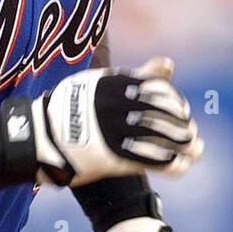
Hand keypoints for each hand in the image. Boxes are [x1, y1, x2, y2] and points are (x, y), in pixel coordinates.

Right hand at [32, 56, 202, 187]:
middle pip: (166, 115)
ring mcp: (115, 132)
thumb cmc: (71, 108)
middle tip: (190, 134)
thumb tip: (169, 64)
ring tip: (193, 152)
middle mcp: (118, 107)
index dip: (176, 103)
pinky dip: (171, 165)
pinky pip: (151, 160)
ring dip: (183, 146)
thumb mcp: (100, 83)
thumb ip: (137, 76)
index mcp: (116, 85)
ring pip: (163, 138)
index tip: (182, 111)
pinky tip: (180, 167)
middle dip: (183, 126)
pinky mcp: (113, 157)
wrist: (39, 136)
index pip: (160, 91)